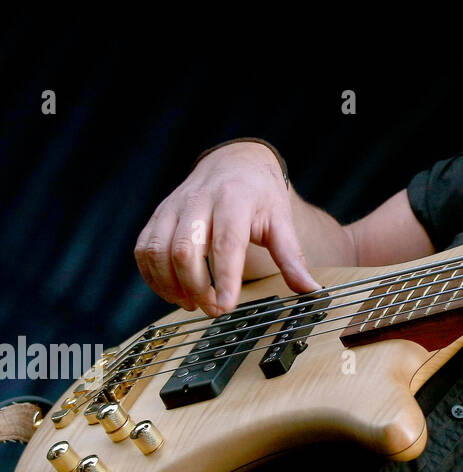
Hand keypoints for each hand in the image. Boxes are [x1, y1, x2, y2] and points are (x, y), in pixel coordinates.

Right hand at [134, 142, 319, 315]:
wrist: (234, 162)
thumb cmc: (259, 194)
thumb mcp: (281, 219)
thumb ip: (291, 256)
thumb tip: (310, 289)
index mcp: (234, 199)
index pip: (226, 242)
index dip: (223, 276)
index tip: (227, 305)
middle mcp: (199, 201)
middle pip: (185, 250)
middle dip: (195, 287)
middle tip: (213, 309)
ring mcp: (173, 207)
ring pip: (158, 251)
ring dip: (170, 285)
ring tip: (192, 303)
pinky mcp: (158, 216)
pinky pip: (144, 250)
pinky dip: (153, 277)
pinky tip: (173, 291)